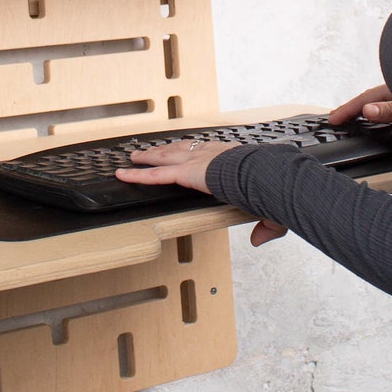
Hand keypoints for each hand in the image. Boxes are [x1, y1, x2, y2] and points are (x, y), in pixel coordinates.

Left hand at [114, 141, 287, 248]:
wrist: (260, 174)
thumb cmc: (267, 186)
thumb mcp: (267, 208)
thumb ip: (263, 226)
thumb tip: (257, 241)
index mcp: (229, 158)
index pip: (207, 153)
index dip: (195, 152)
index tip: (189, 152)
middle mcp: (209, 155)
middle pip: (180, 150)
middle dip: (164, 150)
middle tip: (151, 151)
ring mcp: (194, 160)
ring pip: (164, 157)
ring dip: (149, 157)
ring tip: (134, 157)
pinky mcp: (184, 172)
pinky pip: (156, 174)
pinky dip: (138, 175)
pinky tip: (124, 175)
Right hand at [328, 82, 391, 126]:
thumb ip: (389, 109)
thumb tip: (366, 111)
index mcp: (389, 91)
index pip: (361, 101)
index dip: (345, 111)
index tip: (332, 120)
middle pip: (365, 99)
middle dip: (350, 108)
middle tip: (336, 116)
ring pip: (375, 99)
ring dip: (362, 107)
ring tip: (354, 113)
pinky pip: (386, 101)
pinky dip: (377, 107)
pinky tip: (381, 110)